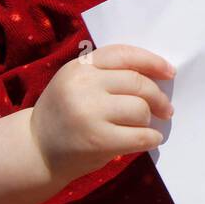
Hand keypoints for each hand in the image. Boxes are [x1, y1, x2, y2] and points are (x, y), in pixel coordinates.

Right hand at [30, 44, 173, 179]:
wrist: (35, 149)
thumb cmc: (65, 114)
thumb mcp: (75, 83)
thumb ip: (106, 75)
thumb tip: (156, 75)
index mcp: (79, 67)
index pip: (124, 54)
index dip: (152, 61)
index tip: (169, 72)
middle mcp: (83, 86)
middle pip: (138, 83)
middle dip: (158, 96)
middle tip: (166, 108)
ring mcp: (90, 113)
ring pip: (141, 109)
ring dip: (150, 119)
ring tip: (146, 125)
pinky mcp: (98, 140)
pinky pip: (140, 135)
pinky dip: (152, 138)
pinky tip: (150, 139)